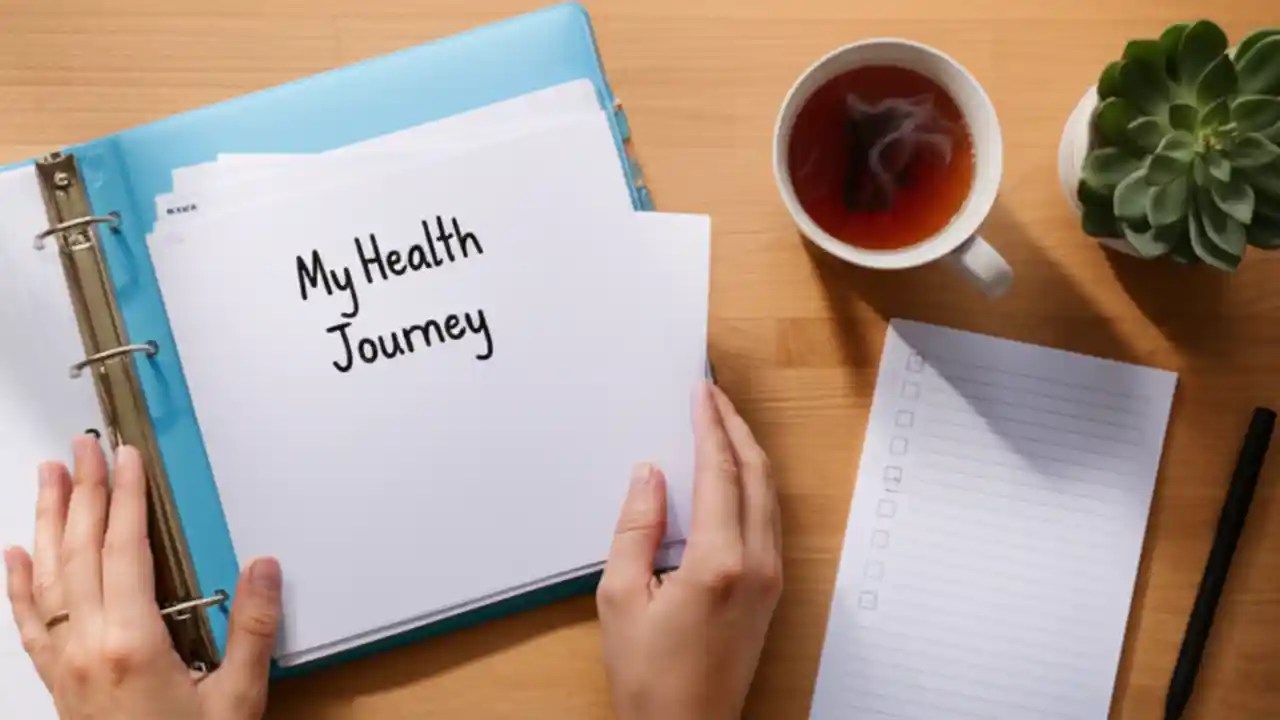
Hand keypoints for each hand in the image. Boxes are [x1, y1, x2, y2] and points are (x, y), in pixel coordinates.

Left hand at [4, 436, 282, 719]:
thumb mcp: (237, 699)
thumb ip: (254, 629)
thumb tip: (265, 566)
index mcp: (131, 643)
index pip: (124, 550)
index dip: (125, 498)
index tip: (127, 457)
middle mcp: (86, 646)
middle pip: (79, 551)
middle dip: (83, 492)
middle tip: (85, 445)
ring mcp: (63, 664)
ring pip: (47, 576)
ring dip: (47, 520)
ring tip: (48, 474)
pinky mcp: (56, 682)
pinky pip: (27, 623)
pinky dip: (17, 584)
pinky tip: (14, 553)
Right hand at [597, 382, 782, 719]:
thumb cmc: (648, 677)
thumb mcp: (619, 598)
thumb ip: (635, 528)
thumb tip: (650, 474)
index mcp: (719, 562)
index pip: (719, 472)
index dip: (710, 426)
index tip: (700, 392)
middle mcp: (757, 564)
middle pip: (755, 475)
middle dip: (735, 428)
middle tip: (713, 396)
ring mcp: (771, 578)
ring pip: (769, 495)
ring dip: (748, 453)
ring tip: (724, 423)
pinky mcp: (771, 592)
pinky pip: (769, 520)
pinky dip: (754, 485)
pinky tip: (736, 476)